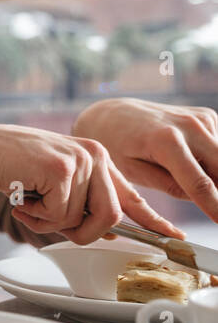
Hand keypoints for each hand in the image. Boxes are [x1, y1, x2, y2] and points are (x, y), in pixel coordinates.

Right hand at [0, 123, 181, 244]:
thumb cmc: (8, 168)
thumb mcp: (53, 183)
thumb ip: (82, 202)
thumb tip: (110, 233)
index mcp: (97, 155)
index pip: (129, 194)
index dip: (150, 220)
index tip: (171, 238)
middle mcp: (95, 153)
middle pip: (111, 217)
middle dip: (79, 233)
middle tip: (47, 222)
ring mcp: (80, 158)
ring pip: (81, 220)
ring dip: (48, 223)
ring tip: (28, 203)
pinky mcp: (62, 168)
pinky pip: (61, 215)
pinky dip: (37, 216)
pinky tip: (21, 197)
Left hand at [73, 98, 217, 222]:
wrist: (113, 115)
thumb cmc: (117, 146)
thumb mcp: (133, 172)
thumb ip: (171, 186)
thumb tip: (205, 198)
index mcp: (166, 141)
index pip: (200, 183)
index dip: (215, 206)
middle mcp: (189, 125)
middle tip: (211, 207)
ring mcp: (202, 119)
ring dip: (215, 176)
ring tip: (179, 175)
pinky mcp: (208, 117)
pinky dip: (213, 162)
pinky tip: (191, 162)